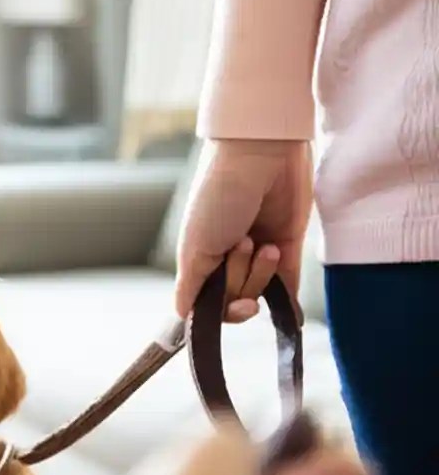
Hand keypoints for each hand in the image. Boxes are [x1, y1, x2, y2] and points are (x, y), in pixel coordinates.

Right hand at [175, 139, 313, 322]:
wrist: (261, 155)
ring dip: (263, 274)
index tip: (229, 305)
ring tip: (265, 244)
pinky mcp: (287, 245)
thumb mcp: (195, 246)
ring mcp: (257, 253)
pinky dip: (289, 303)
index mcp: (200, 257)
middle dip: (240, 279)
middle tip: (241, 245)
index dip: (218, 309)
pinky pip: (288, 285)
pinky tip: (291, 318)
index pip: (205, 302)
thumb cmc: (219, 195)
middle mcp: (226, 258)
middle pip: (234, 298)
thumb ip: (190, 286)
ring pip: (260, 292)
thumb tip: (183, 318)